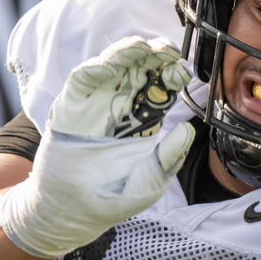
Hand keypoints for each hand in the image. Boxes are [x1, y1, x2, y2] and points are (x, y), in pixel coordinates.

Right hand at [0, 37, 194, 258]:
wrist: (72, 212)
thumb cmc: (113, 198)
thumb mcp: (150, 183)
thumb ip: (169, 159)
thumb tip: (190, 131)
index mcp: (145, 120)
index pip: (163, 87)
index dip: (173, 75)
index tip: (182, 72)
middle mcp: (122, 105)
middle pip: (141, 69)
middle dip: (155, 55)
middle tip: (168, 49)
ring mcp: (96, 103)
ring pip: (113, 67)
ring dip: (126, 53)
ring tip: (141, 47)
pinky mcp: (70, 107)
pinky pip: (81, 80)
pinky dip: (94, 69)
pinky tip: (109, 67)